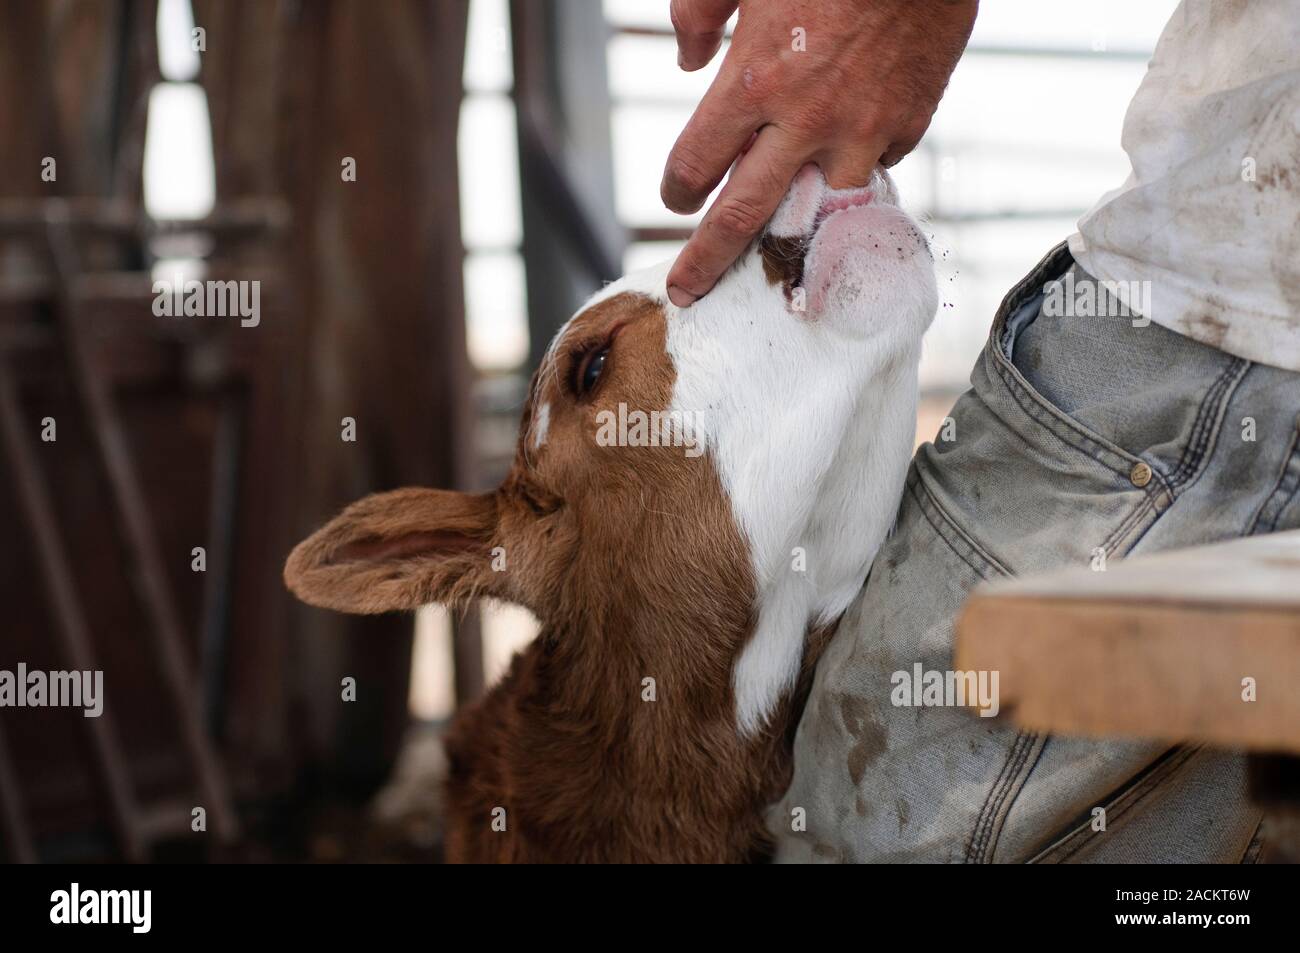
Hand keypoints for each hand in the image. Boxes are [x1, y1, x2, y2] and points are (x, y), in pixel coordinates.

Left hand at [662, 0, 976, 305]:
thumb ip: (700, 12)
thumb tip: (688, 59)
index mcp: (755, 79)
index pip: (697, 165)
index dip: (677, 190)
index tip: (677, 200)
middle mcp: (806, 119)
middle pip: (744, 216)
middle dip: (708, 261)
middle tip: (689, 291)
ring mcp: (864, 128)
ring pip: (821, 212)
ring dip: (795, 239)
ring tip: (780, 268)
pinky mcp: (910, 122)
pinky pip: (878, 167)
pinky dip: (857, 173)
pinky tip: (846, 170)